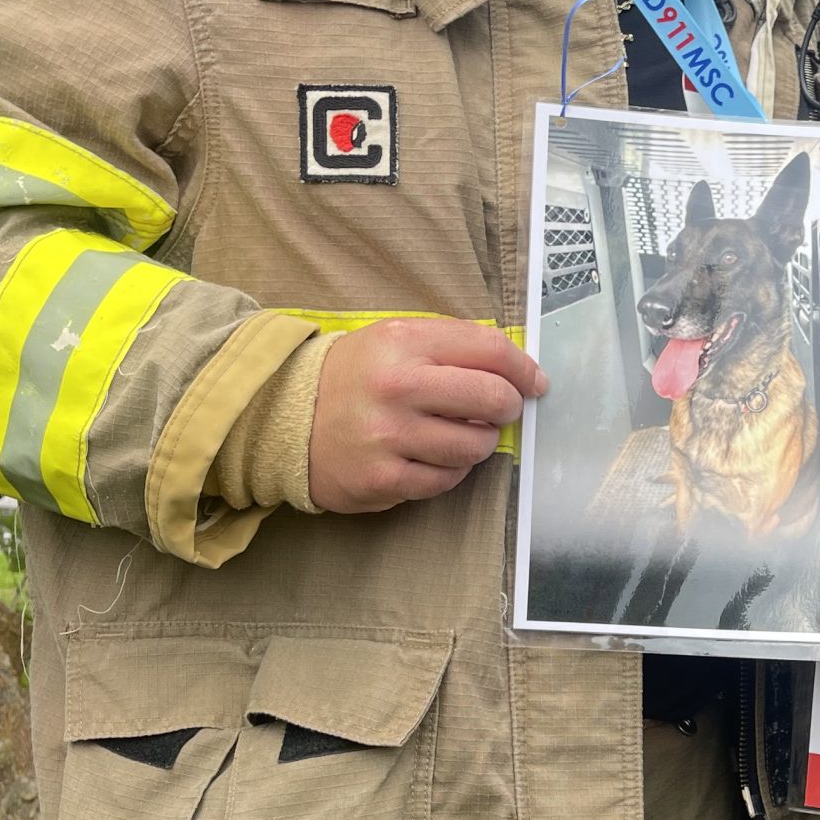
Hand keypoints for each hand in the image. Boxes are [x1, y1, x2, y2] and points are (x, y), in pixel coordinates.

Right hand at [308, 318, 545, 513]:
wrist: (285, 418)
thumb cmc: (355, 377)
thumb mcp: (395, 340)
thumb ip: (452, 345)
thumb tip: (517, 367)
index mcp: (404, 342)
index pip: (490, 350)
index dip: (523, 369)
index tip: (534, 382)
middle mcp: (397, 386)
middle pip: (492, 399)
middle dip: (508, 407)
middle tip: (499, 411)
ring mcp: (390, 436)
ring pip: (476, 446)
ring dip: (480, 443)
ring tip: (461, 434)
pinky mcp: (384, 479)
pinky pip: (447, 480)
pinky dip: (451, 470)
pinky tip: (433, 456)